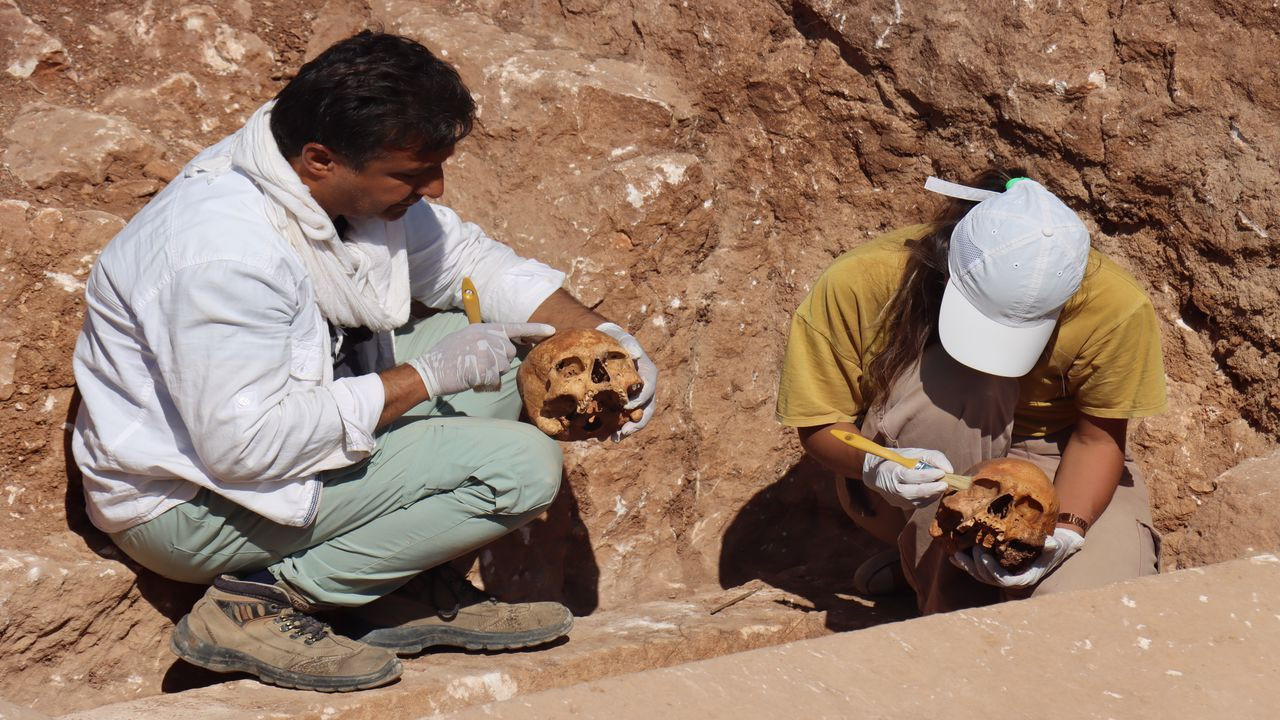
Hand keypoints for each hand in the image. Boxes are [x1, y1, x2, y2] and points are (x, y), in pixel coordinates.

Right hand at [408, 322, 554, 396]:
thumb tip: (504, 346)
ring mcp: (487, 352)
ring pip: (503, 367)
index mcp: (484, 328)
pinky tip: (470, 378)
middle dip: (499, 362)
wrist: (429, 369)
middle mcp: (488, 337)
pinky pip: (494, 379)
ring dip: (491, 373)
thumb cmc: (446, 356)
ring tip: (472, 370)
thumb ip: (486, 338)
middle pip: (509, 353)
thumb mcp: (466, 337)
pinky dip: (484, 383)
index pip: (515, 327)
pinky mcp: (485, 368)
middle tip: (477, 364)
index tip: (552, 330)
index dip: (535, 329)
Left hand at [596, 322, 656, 440]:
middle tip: (623, 433)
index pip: (649, 390)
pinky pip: (625, 418)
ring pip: (637, 417)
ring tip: (614, 439)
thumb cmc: (614, 340)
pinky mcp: (625, 402)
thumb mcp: (621, 338)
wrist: (605, 344)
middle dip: (636, 423)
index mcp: (648, 374)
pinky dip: (618, 427)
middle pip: (647, 409)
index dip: (641, 400)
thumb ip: (629, 343)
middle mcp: (645, 388)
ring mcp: (636, 397)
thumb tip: (636, 354)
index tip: (627, 407)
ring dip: (628, 430)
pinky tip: (606, 436)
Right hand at [862, 448, 950, 508]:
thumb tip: (949, 469)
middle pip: (914, 492)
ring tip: (941, 487)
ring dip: (932, 495)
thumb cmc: (897, 459)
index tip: (941, 472)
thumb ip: (932, 457)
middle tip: (945, 484)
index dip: (927, 475)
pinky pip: (917, 505)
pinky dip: (928, 499)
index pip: (909, 476)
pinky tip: (934, 492)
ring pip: (917, 501)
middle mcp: (892, 488)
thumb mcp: (913, 452)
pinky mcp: (899, 505)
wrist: (875, 472)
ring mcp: (895, 499)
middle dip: (932, 489)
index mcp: (892, 472)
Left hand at [951, 526, 1084, 587]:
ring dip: (966, 565)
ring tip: (955, 554)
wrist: (1054, 545)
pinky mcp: (995, 567)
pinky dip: (964, 563)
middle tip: (972, 547)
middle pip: (988, 578)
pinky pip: (977, 568)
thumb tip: (1050, 543)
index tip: (984, 557)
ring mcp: (1001, 574)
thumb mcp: (1057, 545)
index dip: (992, 571)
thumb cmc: (1056, 546)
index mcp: (1024, 578)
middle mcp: (1010, 579)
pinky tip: (952, 556)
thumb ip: (1052, 545)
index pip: (1004, 580)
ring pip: (979, 575)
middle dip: (977, 564)